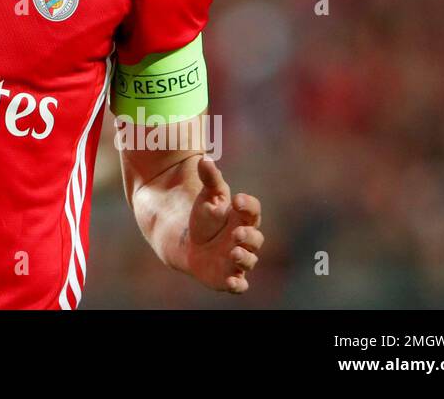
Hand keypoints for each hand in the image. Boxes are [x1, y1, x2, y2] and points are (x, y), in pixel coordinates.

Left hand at [183, 157, 262, 292]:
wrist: (187, 240)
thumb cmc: (203, 216)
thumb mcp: (206, 195)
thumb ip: (209, 178)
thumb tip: (205, 158)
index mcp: (242, 217)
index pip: (252, 210)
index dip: (248, 205)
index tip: (237, 200)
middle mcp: (244, 239)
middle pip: (255, 238)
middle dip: (248, 235)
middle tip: (237, 232)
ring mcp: (237, 258)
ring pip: (249, 260)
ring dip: (244, 257)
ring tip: (233, 251)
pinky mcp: (228, 276)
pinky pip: (239, 284)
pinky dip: (237, 285)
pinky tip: (233, 282)